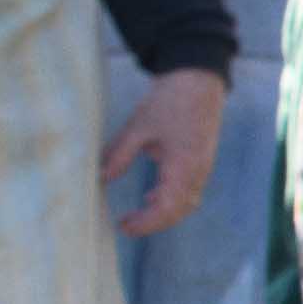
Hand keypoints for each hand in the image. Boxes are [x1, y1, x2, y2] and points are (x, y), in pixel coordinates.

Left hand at [104, 68, 229, 235]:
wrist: (198, 77)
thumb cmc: (170, 100)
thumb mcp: (139, 126)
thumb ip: (119, 155)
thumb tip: (100, 178)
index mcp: (184, 166)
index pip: (167, 208)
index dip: (146, 223)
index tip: (123, 226)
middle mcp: (198, 171)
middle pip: (179, 210)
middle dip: (154, 222)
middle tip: (126, 224)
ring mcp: (202, 165)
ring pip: (186, 202)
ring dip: (163, 212)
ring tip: (137, 213)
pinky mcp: (201, 159)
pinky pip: (189, 189)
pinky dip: (171, 198)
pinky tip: (152, 195)